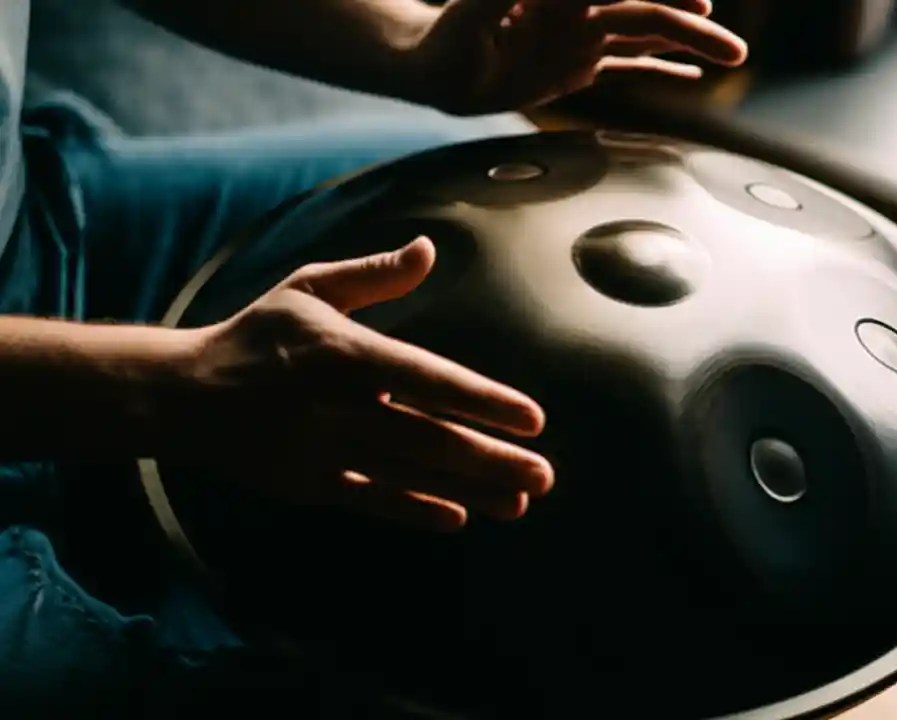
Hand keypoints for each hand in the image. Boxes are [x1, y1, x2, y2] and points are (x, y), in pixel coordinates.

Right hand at [181, 236, 552, 532]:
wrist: (182, 395)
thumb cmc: (257, 335)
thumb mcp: (309, 289)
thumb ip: (373, 275)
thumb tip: (428, 249)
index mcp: (345, 353)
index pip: (428, 379)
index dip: (483, 400)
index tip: (533, 418)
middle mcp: (338, 406)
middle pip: (429, 437)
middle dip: (491, 458)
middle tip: (545, 473)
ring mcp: (324, 451)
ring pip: (410, 475)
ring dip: (469, 489)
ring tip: (520, 501)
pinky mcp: (309, 484)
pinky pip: (373, 500)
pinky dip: (415, 510)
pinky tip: (459, 517)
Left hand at [408, 0, 749, 114]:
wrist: (433, 64)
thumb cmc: (446, 38)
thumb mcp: (476, 12)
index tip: (696, 0)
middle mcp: (581, 12)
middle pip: (647, 16)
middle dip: (690, 27)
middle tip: (731, 45)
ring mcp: (583, 39)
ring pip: (647, 39)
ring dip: (688, 45)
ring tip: (732, 56)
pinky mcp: (578, 66)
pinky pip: (627, 68)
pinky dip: (659, 70)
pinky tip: (690, 78)